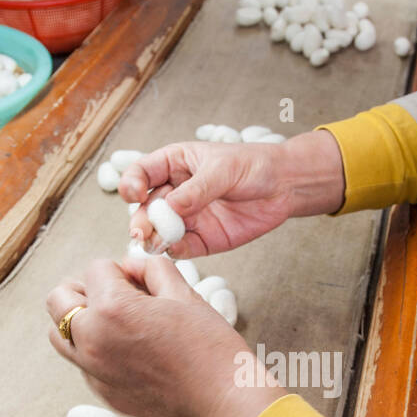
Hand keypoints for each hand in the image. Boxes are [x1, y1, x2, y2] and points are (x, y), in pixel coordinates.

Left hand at [46, 255, 283, 416]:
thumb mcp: (184, 293)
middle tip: (115, 295)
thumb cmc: (209, 345)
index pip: (94, 268)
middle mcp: (92, 339)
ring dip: (79, 320)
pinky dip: (95, 351)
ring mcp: (93, 370)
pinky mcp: (102, 392)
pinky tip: (129, 352)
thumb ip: (150, 269)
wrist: (222, 399)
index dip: (121, 269)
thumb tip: (132, 266)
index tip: (142, 282)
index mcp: (111, 308)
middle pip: (58, 299)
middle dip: (84, 289)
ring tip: (113, 323)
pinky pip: (82, 362)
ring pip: (60, 334)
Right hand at [118, 130, 345, 257]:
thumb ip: (198, 188)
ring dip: (153, 239)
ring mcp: (187, 218)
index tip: (134, 194)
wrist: (284, 186)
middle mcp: (175, 192)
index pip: (141, 173)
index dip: (132, 184)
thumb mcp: (223, 169)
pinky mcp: (202, 239)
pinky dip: (175, 251)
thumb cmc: (252, 166)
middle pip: (146, 208)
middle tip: (140, 232)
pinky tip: (175, 250)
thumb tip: (171, 206)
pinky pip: (181, 248)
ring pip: (159, 231)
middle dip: (140, 220)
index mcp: (173, 165)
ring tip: (154, 243)